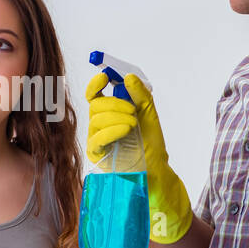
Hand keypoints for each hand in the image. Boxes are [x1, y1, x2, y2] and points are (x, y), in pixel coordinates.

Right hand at [84, 70, 192, 242]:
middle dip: (114, 103)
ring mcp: (96, 138)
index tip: (105, 78)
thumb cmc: (151, 144)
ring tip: (134, 124)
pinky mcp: (96, 153)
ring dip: (116, 117)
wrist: (155, 170)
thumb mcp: (150, 115)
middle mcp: (99, 124)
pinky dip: (112, 130)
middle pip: (95, 105)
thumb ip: (141, 95)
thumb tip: (128, 77)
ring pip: (96, 119)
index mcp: (110, 112)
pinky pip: (97, 138)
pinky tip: (126, 129)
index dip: (95, 84)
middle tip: (133, 111)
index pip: (93, 94)